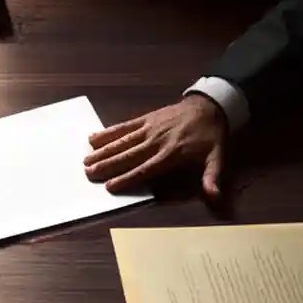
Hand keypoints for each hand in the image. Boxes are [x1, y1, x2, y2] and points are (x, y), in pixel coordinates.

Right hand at [83, 94, 226, 195]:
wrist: (210, 106)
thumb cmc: (210, 136)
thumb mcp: (217, 158)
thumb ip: (212, 177)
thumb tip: (214, 195)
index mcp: (171, 154)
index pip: (145, 169)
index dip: (127, 178)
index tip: (110, 186)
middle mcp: (156, 142)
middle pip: (128, 156)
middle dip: (107, 165)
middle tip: (88, 173)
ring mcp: (148, 128)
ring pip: (122, 142)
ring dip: (103, 151)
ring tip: (86, 160)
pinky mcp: (145, 119)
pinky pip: (123, 126)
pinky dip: (108, 132)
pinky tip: (92, 139)